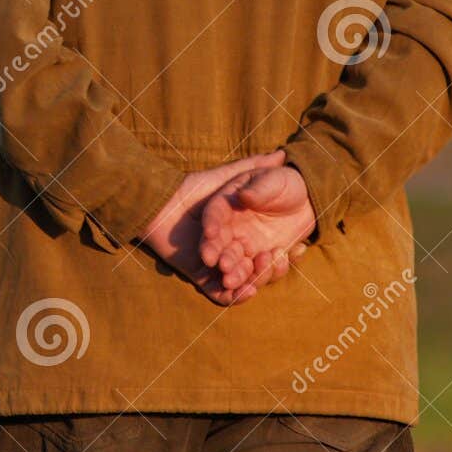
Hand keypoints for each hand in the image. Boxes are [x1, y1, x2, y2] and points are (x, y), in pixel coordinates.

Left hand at [136, 150, 284, 304]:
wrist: (158, 203)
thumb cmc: (192, 188)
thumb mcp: (226, 177)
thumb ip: (252, 168)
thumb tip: (282, 156)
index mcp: (237, 231)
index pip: (263, 246)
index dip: (279, 250)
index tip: (293, 248)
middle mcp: (227, 249)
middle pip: (253, 266)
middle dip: (265, 268)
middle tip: (273, 260)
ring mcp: (213, 264)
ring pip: (238, 279)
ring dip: (250, 281)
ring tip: (259, 276)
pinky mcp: (197, 274)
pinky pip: (217, 292)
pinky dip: (231, 296)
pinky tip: (243, 290)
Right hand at [199, 164, 314, 293]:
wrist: (306, 200)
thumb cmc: (284, 183)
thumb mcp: (273, 180)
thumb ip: (258, 189)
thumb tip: (243, 195)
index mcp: (227, 204)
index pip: (213, 214)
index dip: (210, 224)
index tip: (210, 235)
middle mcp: (231, 229)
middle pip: (221, 247)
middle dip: (223, 258)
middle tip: (225, 268)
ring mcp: (246, 247)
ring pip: (238, 266)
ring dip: (243, 274)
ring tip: (261, 267)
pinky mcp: (261, 260)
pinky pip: (261, 272)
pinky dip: (269, 271)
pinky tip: (282, 257)